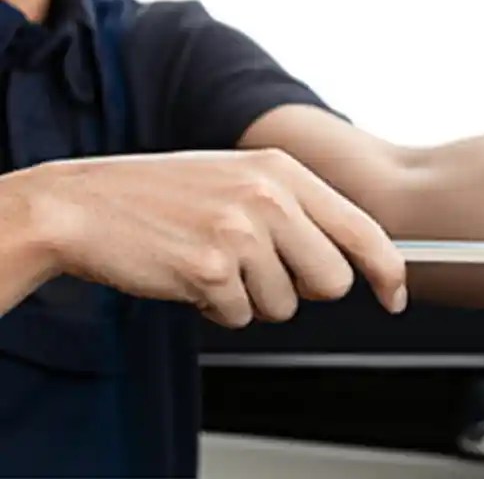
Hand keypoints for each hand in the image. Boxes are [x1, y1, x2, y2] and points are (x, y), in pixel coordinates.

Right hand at [15, 148, 406, 326]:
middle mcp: (270, 198)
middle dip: (303, 289)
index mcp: (283, 171)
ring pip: (285, 305)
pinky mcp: (210, 269)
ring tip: (214, 264)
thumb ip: (296, 211)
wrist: (84, 205)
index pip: (362, 229)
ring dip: (252, 299)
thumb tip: (349, 261)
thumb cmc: (164, 196)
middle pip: (332, 280)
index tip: (395, 295)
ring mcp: (241, 233)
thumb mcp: (240, 180)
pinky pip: (239, 317)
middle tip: (261, 272)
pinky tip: (189, 275)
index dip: (387, 270)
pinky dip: (216, 309)